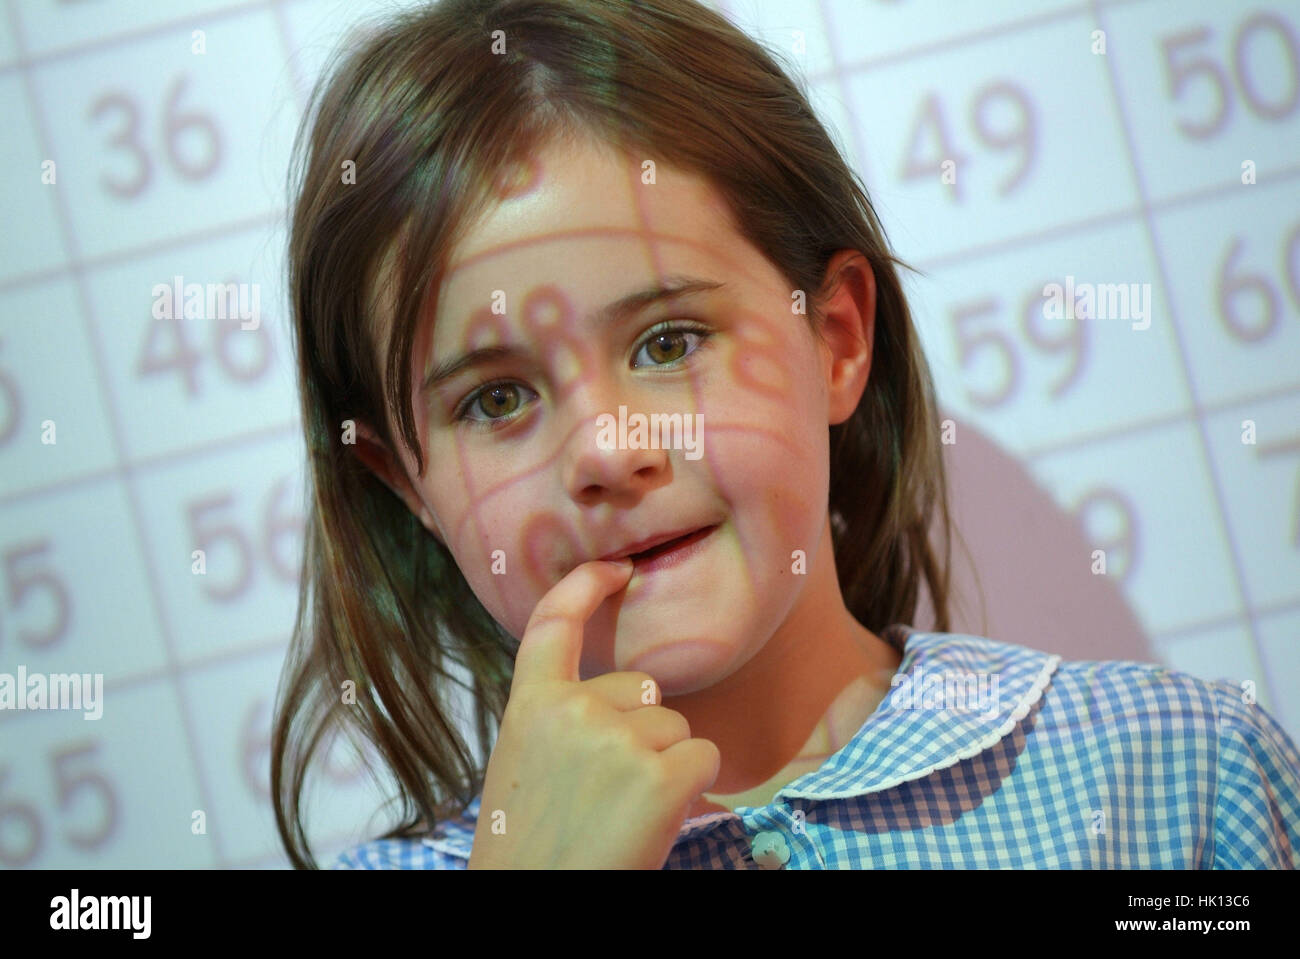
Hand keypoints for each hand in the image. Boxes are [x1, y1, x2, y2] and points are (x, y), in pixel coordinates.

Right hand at [466, 558, 720, 868]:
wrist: (530, 902)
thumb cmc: (532, 848)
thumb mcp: (522, 766)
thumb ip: (559, 721)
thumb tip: (628, 699)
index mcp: (529, 707)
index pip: (554, 624)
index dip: (585, 587)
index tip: (613, 568)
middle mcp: (572, 710)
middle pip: (642, 690)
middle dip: (642, 732)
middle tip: (606, 794)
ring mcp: (617, 740)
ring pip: (676, 727)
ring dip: (665, 767)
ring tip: (621, 815)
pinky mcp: (660, 777)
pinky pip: (703, 757)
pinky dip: (692, 789)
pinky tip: (653, 821)